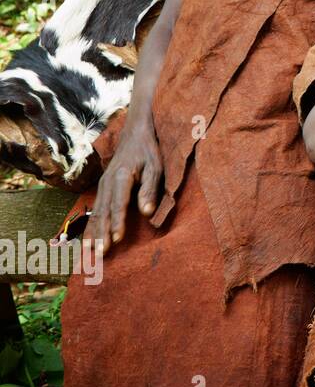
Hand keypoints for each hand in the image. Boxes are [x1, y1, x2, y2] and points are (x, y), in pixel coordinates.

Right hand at [88, 113, 161, 252]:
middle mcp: (107, 182)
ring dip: (93, 233)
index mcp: (121, 176)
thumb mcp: (155, 167)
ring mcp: (102, 185)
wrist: (135, 132)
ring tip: (90, 252)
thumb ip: (150, 190)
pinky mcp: (102, 188)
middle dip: (101, 234)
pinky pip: (95, 210)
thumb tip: (147, 213)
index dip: (117, 222)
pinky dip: (90, 226)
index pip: (119, 204)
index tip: (117, 239)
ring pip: (96, 212)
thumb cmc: (148, 151)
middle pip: (103, 211)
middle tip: (101, 254)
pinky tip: (87, 241)